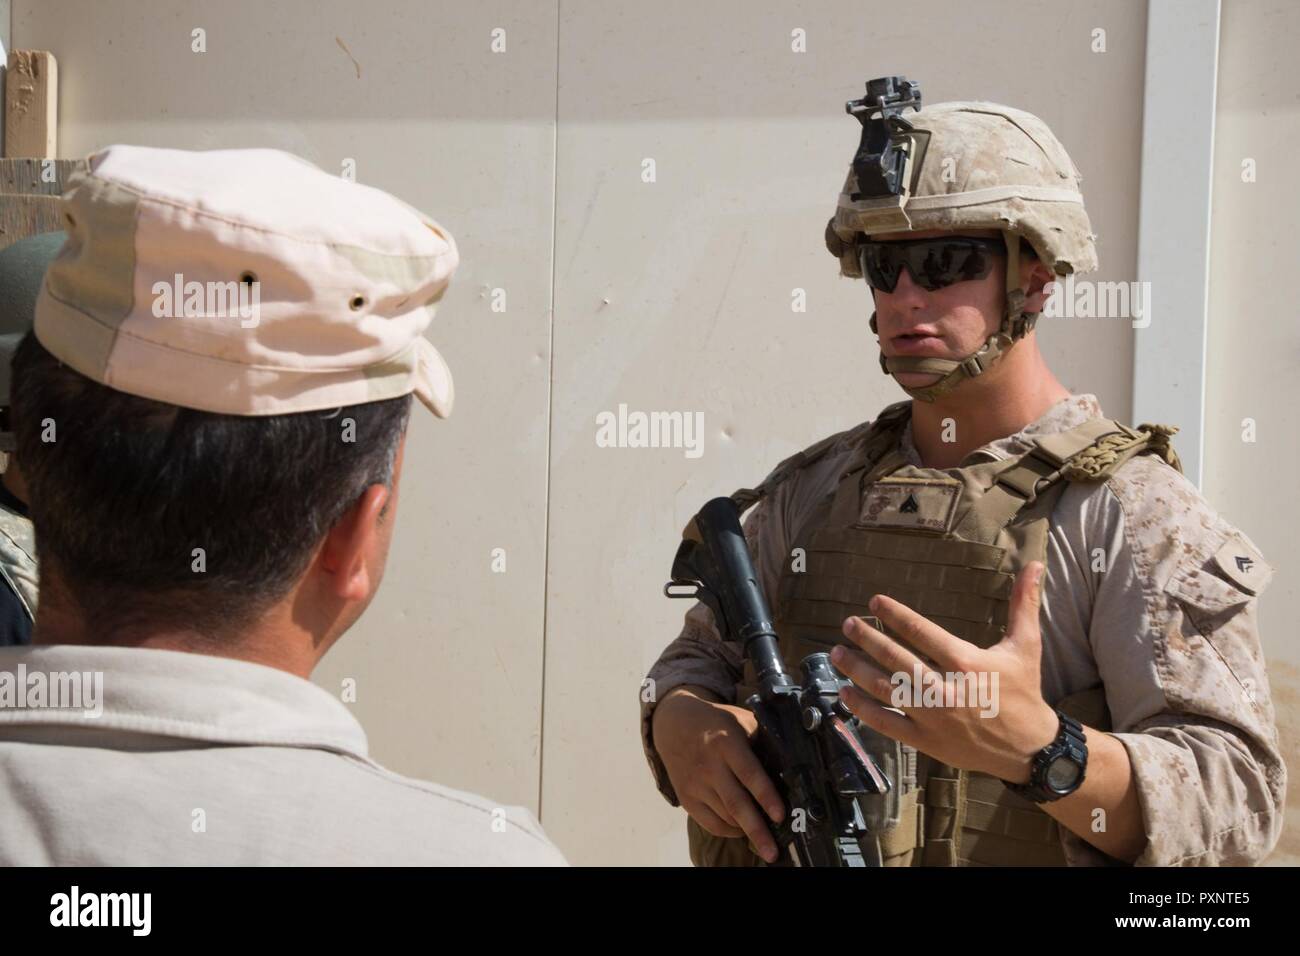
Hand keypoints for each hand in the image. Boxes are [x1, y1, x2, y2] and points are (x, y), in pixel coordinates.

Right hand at [651, 687, 784, 862]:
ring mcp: (695, 784)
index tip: (780, 816)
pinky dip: (729, 830)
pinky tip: (741, 829)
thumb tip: (790, 767)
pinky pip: (710, 824)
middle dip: (757, 830)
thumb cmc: (717, 723)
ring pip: (725, 817)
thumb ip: (762, 740)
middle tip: (773, 853)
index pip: (749, 773)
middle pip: (736, 804)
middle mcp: (709, 766)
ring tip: (764, 838)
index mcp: (727, 743)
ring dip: (746, 830)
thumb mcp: (741, 720)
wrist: (674, 723)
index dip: (766, 796)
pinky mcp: (686, 797)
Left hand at [830, 561, 1059, 782]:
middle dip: (867, 639)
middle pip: (896, 658)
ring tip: (837, 653)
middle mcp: (945, 689)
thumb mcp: (1026, 645)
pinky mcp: (926, 742)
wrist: (1030, 748)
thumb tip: (1035, 564)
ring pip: (886, 690)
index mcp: (967, 662)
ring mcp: (933, 718)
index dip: (894, 615)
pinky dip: (863, 709)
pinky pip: (887, 723)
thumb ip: (1024, 603)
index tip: (873, 602)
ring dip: (857, 670)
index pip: (921, 632)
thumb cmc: (1024, 692)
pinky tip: (845, 693)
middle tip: (847, 624)